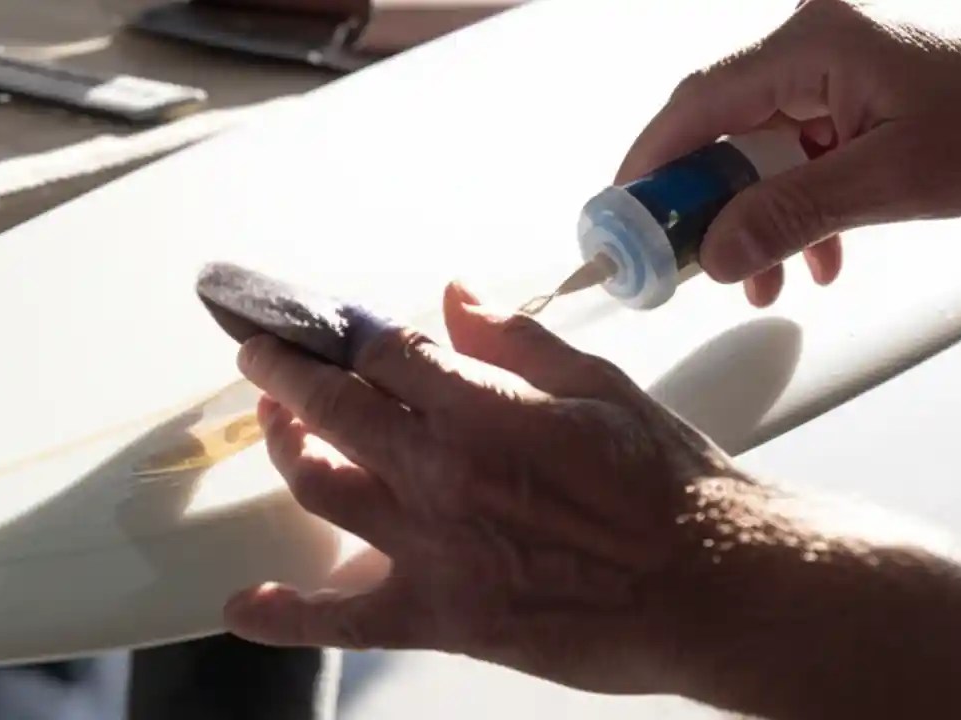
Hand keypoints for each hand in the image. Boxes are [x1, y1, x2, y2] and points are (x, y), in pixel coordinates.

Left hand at [223, 281, 747, 694]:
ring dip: (284, 450)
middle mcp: (440, 472)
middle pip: (329, 405)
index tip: (319, 320)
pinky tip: (245, 603)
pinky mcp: (441, 617)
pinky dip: (285, 614)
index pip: (380, 350)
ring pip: (319, 488)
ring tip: (276, 427)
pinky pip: (342, 620)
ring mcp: (431, 547)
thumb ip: (517, 341)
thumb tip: (457, 296)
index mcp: (482, 407)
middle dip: (284, 371)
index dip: (340, 328)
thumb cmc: (669, 485)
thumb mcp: (601, 386)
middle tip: (263, 354)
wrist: (716, 587)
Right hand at [617, 0, 960, 306]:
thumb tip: (716, 256)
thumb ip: (792, 216)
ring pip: (763, 146)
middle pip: (724, 128)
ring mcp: (835, 63)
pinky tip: (819, 253)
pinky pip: (802, 145)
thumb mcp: (890, 181)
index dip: (651, 162)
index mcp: (813, 44)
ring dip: (759, 215)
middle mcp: (813, 42)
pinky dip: (800, 199)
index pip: (699, 102)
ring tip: (765, 282)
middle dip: (712, 207)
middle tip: (694, 266)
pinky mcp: (856, 86)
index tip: (622, 215)